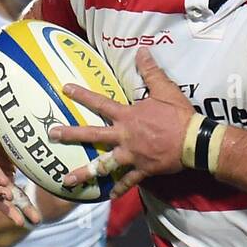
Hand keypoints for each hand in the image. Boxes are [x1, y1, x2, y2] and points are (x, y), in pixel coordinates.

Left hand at [54, 47, 194, 198]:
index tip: (64, 89)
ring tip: (67, 181)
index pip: (100, 103)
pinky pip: (128, 181)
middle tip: (52, 135)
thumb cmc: (179, 115)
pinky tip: (110, 196)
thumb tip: (141, 50)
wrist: (194, 141)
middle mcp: (125, 136)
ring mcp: (132, 155)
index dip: (82, 94)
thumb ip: (150, 71)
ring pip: (103, 165)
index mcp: (128, 116)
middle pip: (93, 135)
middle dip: (71, 135)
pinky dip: (119, 189)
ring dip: (84, 173)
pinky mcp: (143, 169)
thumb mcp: (165, 89)